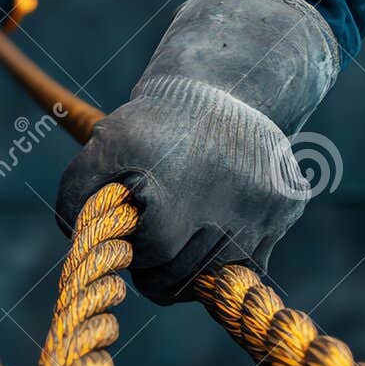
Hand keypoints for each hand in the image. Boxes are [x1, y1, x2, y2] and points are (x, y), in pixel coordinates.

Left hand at [56, 82, 308, 303]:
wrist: (220, 87)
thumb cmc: (152, 126)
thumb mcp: (104, 145)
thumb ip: (77, 193)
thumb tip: (79, 239)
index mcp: (175, 190)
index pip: (151, 255)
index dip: (136, 245)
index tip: (135, 221)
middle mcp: (226, 202)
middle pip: (183, 277)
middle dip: (162, 262)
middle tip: (157, 229)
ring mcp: (263, 207)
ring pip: (219, 278)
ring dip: (196, 263)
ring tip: (185, 225)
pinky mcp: (287, 206)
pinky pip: (252, 262)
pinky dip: (231, 251)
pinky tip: (218, 219)